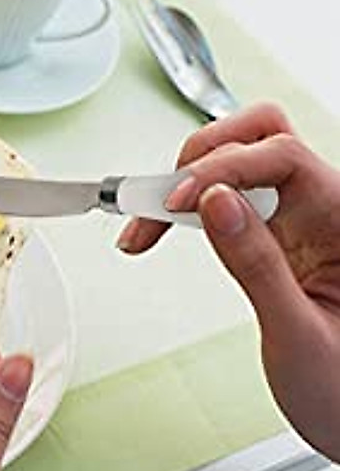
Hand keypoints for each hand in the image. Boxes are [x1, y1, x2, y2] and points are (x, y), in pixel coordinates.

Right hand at [118, 103, 339, 461]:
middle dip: (203, 155)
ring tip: (149, 217)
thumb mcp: (299, 335)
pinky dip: (185, 205)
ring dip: (188, 177)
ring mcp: (300, 219)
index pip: (282, 156)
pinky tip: (159, 228)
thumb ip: (257, 264)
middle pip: (260, 136)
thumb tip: (215, 201)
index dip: (222, 168)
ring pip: (237, 157)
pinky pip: (224, 196)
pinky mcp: (275, 234)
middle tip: (163, 198)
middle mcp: (326, 210)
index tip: (177, 201)